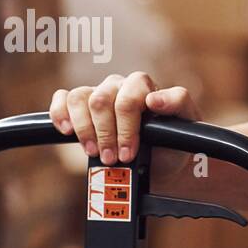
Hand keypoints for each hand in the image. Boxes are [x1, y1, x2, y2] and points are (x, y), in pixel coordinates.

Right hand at [49, 72, 200, 164]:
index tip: (128, 153)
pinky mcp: (80, 106)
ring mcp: (98, 94)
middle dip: (105, 134)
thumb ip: (178, 103)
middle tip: (112, 159)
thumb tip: (153, 99)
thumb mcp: (186, 125)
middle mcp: (118, 86)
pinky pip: (63, 99)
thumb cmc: (173, 141)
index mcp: (143, 86)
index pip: (128, 98)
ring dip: (84, 130)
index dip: (126, 128)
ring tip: (94, 152)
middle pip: (100, 101)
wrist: (160, 162)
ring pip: (79, 99)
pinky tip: (67, 132)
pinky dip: (60, 114)